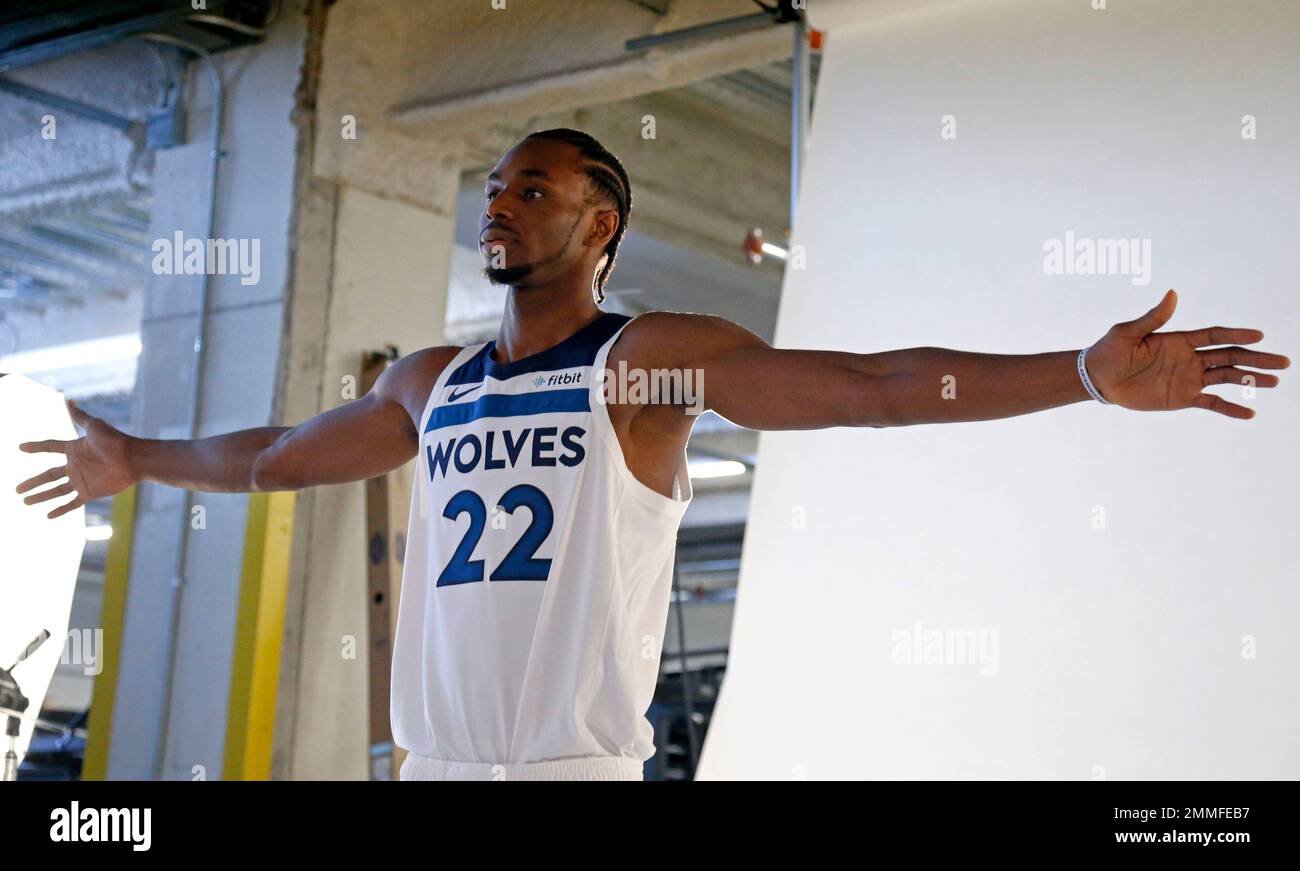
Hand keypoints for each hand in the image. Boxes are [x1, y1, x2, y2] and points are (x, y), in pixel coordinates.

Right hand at [16, 400, 137, 518]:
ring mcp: (81, 480)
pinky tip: (48, 515)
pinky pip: (71, 502)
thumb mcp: (94, 426)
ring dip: (40, 496)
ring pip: (55, 490)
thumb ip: (80, 416)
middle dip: (33, 482)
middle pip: (48, 475)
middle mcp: (75, 465)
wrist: (132, 459)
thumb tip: (68, 399)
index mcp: (74, 449)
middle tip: (16, 488)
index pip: (50, 447)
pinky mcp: (89, 492)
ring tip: (25, 501)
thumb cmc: (115, 441)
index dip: (36, 447)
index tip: (21, 447)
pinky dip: (60, 509)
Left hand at [1084, 289, 1289, 417]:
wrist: (1099, 379)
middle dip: (1257, 359)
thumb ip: (1153, 317)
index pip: (1216, 336)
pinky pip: (1212, 403)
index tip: (1259, 335)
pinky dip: (1230, 409)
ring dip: (1251, 380)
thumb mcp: (1128, 332)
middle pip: (1230, 357)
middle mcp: (1190, 358)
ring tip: (1274, 382)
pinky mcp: (1183, 397)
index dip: (1237, 334)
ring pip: (1227, 378)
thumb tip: (1172, 294)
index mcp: (1180, 340)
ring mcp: (1189, 378)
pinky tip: (1250, 414)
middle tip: (1283, 362)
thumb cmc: (1110, 351)